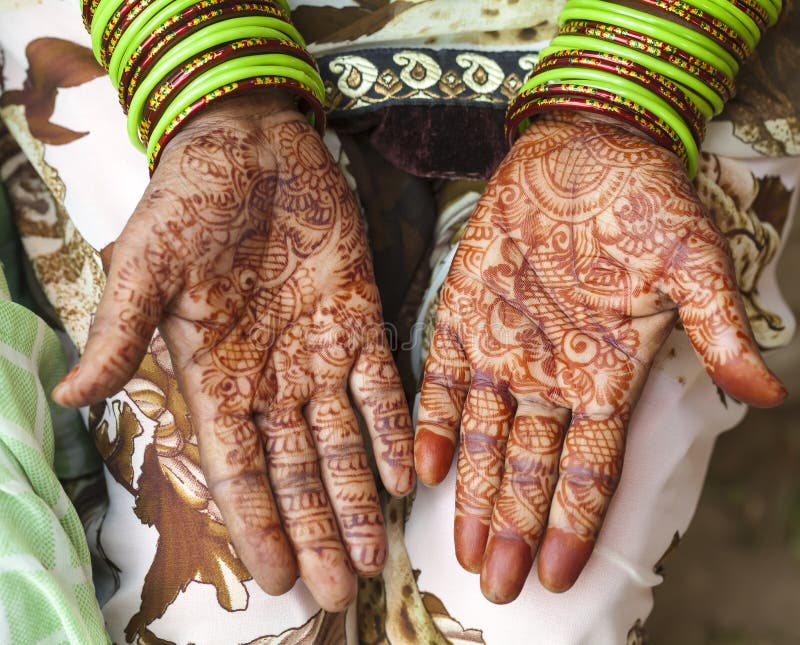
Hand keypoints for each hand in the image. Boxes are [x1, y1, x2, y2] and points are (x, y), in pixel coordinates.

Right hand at [52, 92, 414, 610]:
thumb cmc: (189, 200)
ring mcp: (318, 354)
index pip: (236, 469)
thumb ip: (120, 331)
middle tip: (339, 593)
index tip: (275, 580)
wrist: (251, 147)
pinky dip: (391, 432)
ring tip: (374, 558)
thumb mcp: (143, 264)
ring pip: (342, 444)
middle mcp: (271, 379)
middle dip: (316, 532)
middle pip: (296, 473)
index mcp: (215, 376)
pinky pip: (380, 388)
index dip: (255, 525)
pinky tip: (401, 478)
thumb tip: (70, 396)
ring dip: (357, 500)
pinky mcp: (360, 320)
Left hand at [413, 112, 785, 602]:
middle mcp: (551, 375)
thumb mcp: (692, 262)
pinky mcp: (464, 316)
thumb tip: (768, 391)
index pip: (589, 468)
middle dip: (514, 528)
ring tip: (461, 551)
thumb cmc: (643, 203)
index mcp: (605, 374)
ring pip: (485, 438)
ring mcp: (503, 349)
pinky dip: (435, 422)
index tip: (558, 576)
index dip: (573, 523)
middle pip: (530, 469)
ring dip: (473, 494)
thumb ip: (718, 327)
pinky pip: (444, 380)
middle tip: (498, 588)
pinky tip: (426, 467)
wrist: (584, 149)